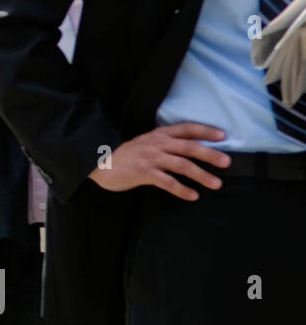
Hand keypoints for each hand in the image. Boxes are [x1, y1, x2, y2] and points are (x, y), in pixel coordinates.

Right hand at [88, 122, 228, 201]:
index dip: (204, 131)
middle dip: (210, 154)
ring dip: (201, 175)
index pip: (186, 128)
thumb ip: (164, 145)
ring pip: (182, 165)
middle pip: (189, 147)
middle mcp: (156, 144)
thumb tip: (189, 152)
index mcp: (158, 135)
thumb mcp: (145, 144)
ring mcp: (150, 158)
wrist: (98, 163)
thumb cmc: (124, 156)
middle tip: (226, 162)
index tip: (222, 136)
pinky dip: (182, 189)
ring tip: (215, 184)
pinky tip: (192, 196)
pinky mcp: (143, 173)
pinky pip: (167, 182)